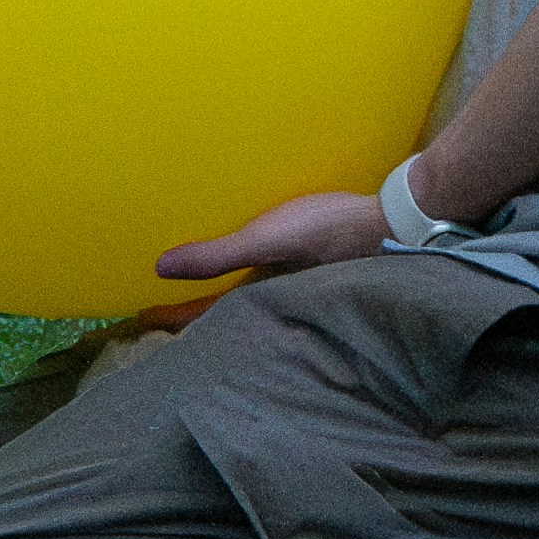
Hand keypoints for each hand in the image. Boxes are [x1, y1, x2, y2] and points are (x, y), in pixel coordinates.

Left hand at [138, 189, 390, 322]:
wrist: (392, 220)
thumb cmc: (328, 232)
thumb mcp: (268, 240)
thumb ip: (218, 256)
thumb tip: (160, 268)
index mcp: (264, 300)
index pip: (211, 316)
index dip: (179, 316)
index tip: (147, 318)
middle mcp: (280, 300)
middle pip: (231, 311)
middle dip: (202, 312)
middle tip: (164, 305)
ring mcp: (298, 285)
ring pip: (252, 295)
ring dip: (228, 294)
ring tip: (199, 289)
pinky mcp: (312, 268)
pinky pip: (272, 277)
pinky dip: (254, 276)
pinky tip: (253, 263)